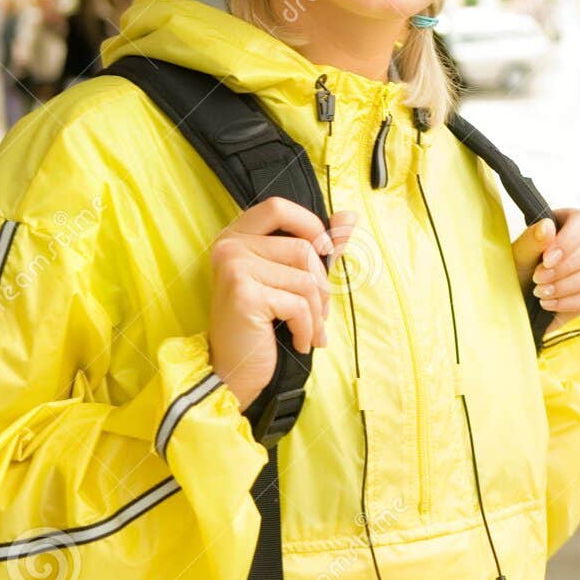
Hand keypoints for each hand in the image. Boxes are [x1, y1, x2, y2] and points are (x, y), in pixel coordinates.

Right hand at [209, 197, 357, 409]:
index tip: (324, 251)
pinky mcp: (244, 293)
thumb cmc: (262, 325)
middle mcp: (229, 247)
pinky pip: (298, 304)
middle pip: (302, 248)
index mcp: (236, 237)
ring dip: (317, 313)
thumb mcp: (290, 280)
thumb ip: (318, 246)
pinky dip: (307, 328)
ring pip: (305, 279)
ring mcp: (234, 268)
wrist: (233, 372)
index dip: (309, 224)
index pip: (277, 207)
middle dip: (321, 286)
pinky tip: (298, 341)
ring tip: (310, 332)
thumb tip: (349, 216)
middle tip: (318, 313)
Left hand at [511, 207, 579, 336]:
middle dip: (566, 266)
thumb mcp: (517, 256)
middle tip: (538, 277)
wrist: (514, 302)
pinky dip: (568, 302)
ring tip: (540, 292)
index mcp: (563, 225)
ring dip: (567, 285)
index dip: (568, 240)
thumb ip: (531, 240)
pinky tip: (548, 303)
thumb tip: (547, 226)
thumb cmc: (514, 273)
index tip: (547, 258)